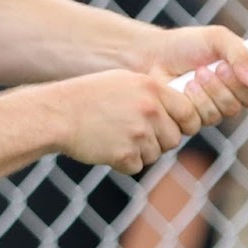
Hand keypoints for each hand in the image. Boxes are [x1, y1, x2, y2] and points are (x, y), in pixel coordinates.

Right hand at [54, 70, 201, 175]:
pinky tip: (106, 147)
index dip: (183, 123)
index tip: (172, 126)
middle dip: (159, 141)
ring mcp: (138, 133)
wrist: (58, 114)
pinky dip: (123, 162)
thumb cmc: (89, 96)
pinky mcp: (125, 154)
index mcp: (153, 89)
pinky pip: (136, 166)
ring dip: (140, 152)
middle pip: (174, 138)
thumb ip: (153, 95)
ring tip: (114, 136)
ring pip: (155, 154)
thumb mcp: (125, 81)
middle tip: (134, 134)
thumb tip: (179, 110)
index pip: (189, 113)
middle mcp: (150, 110)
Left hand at [152, 26, 247, 124]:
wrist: (151, 56)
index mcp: (246, 69)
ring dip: (213, 89)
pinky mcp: (197, 119)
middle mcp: (236, 91)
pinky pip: (207, 118)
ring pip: (230, 110)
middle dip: (235, 83)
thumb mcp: (216, 38)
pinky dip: (196, 99)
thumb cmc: (185, 45)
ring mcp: (218, 107)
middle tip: (217, 66)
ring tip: (196, 73)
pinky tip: (184, 87)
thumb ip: (240, 53)